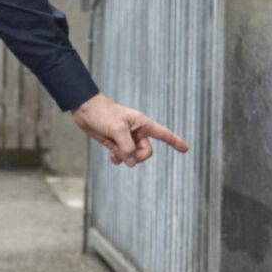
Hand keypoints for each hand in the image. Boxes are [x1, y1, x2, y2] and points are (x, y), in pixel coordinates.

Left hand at [70, 93, 188, 166]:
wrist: (85, 109)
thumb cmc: (103, 114)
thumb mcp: (117, 130)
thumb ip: (127, 147)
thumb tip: (131, 162)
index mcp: (142, 124)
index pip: (163, 134)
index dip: (175, 142)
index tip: (186, 149)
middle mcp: (136, 132)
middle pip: (146, 152)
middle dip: (136, 156)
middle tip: (123, 151)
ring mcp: (126, 139)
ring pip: (133, 157)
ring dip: (124, 157)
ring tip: (114, 149)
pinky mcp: (115, 143)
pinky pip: (122, 158)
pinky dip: (117, 159)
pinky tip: (111, 154)